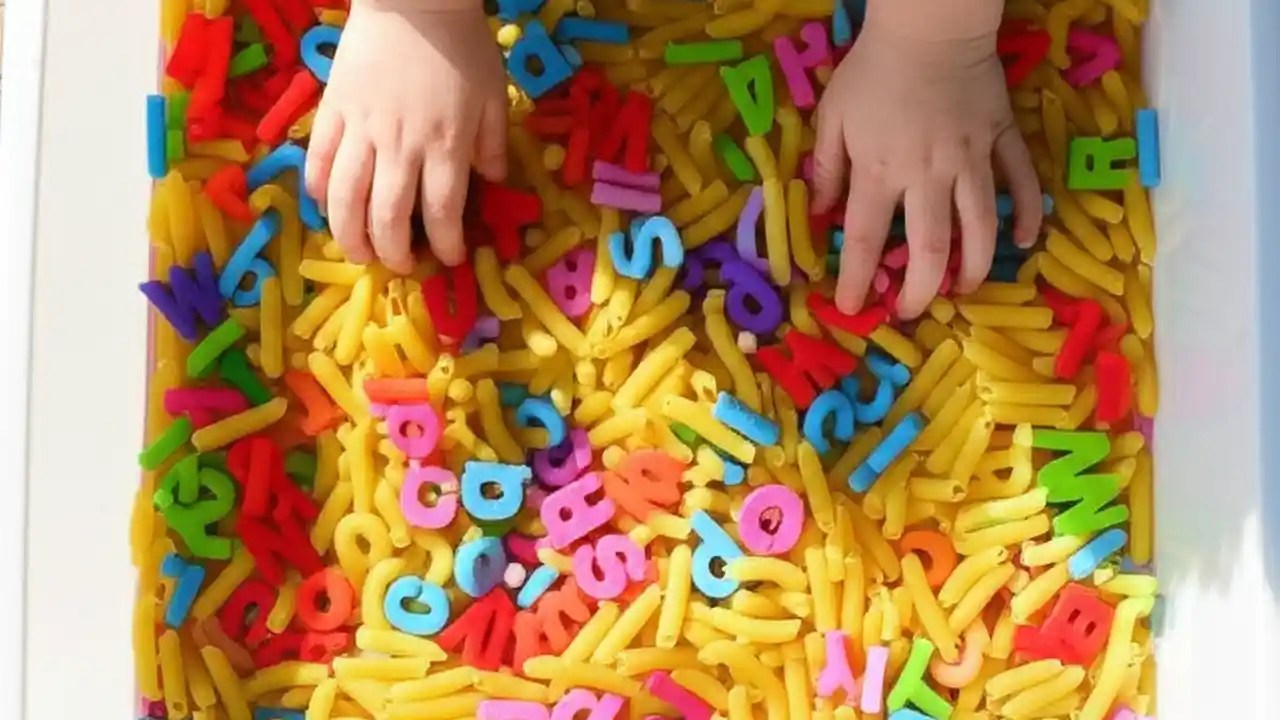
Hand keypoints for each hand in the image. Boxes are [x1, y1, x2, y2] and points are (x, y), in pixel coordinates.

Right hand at [305, 0, 508, 271]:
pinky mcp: (332, 110)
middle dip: (393, 252)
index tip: (449, 259)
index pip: (442, 212)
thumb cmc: (461, 46)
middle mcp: (401, 145)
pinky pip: (317, 159)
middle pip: (389, 216)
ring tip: (358, 253)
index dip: (445, 245)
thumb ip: (493, 143)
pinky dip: (318, 190)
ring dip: (349, 234)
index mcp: (445, 144)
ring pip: (346, 197)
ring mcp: (361, 129)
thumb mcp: (494, 94)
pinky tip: (325, 206)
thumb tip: (492, 181)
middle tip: (399, 265)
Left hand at [811, 24, 1042, 318]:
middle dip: (922, 290)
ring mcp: (971, 159)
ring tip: (965, 290)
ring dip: (974, 266)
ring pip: (981, 226)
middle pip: (931, 247)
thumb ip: (825, 168)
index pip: (866, 239)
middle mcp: (928, 174)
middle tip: (912, 310)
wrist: (930, 24)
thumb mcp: (832, 116)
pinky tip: (1024, 239)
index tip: (853, 307)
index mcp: (880, 170)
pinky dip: (1027, 212)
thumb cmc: (872, 70)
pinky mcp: (1002, 139)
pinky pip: (1021, 181)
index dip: (856, 279)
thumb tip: (820, 213)